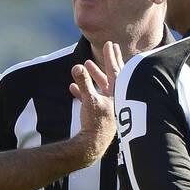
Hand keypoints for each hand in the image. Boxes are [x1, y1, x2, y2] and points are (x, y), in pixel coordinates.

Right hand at [69, 40, 123, 167]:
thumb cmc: (95, 123)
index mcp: (117, 94)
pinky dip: (84, 92)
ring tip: (86, 65)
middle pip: (113, 75)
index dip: (111, 56)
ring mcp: (108, 106)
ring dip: (94, 75)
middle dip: (110, 61)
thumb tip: (77, 66)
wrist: (93, 146)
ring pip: (102, 86)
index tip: (111, 43)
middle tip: (112, 46)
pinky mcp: (99, 115)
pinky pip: (92, 98)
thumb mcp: (89, 101)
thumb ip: (83, 83)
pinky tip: (72, 88)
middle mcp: (115, 98)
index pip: (115, 70)